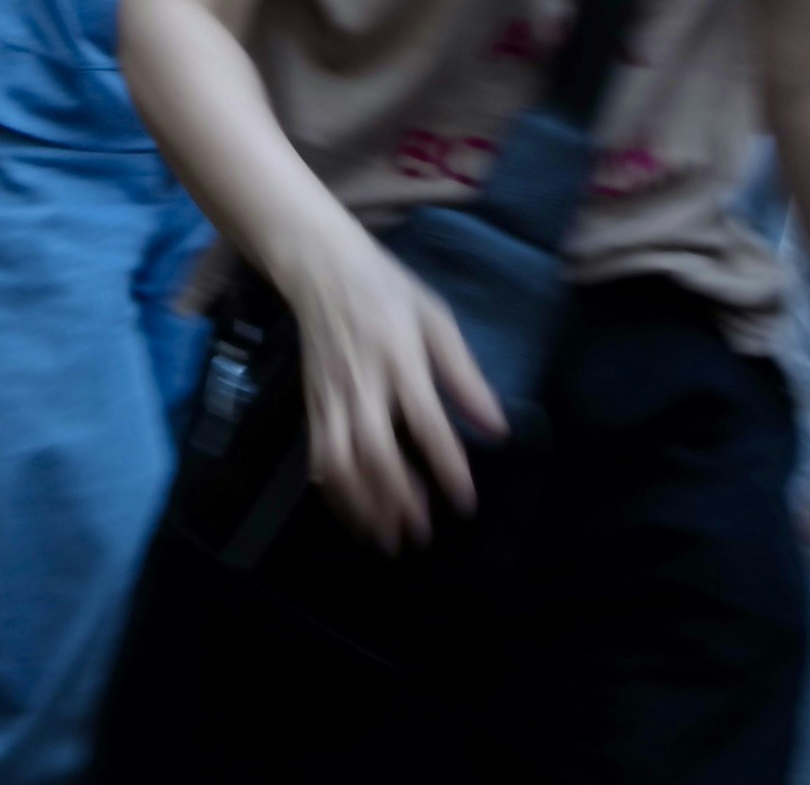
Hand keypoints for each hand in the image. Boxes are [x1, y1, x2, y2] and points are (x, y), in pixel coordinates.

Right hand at [277, 221, 505, 550]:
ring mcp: (331, 397)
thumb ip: (465, 376)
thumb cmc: (389, 292)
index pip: (426, 423)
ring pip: (338, 464)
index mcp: (400, 359)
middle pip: (374, 453)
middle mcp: (362, 383)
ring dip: (362, 507)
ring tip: (387, 539)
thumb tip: (497, 428)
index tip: (464, 502)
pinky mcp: (312, 404)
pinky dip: (335, 494)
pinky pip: (319, 457)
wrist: (322, 270)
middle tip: (422, 536)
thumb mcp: (436, 320)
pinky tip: (356, 515)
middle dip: (397, 501)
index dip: (446, 467)